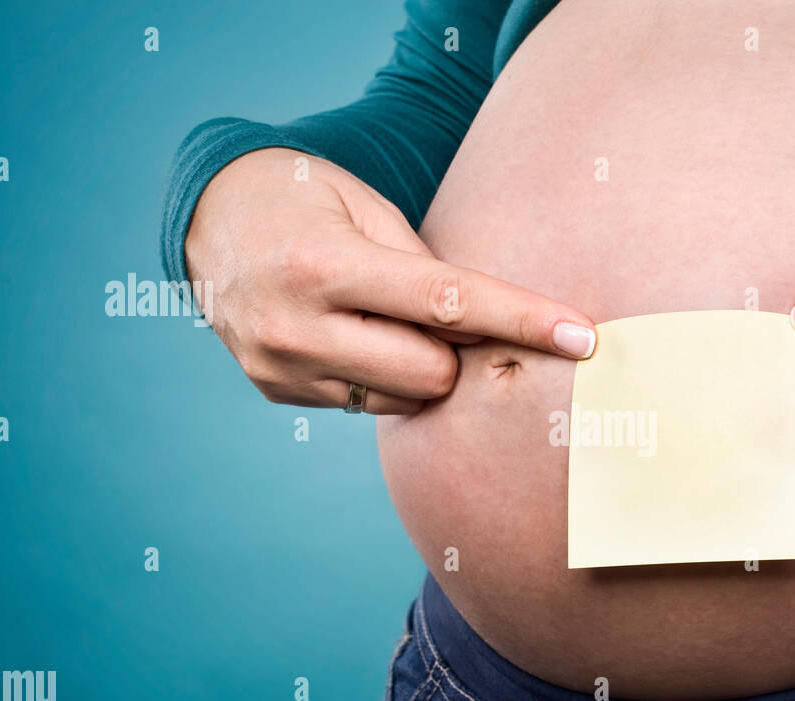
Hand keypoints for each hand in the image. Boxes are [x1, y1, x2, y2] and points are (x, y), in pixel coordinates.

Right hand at [184, 148, 596, 413]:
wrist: (210, 218)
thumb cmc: (307, 200)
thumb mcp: (367, 209)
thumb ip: (428, 269)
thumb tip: (495, 329)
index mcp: (324, 264)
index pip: (449, 303)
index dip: (524, 321)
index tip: (584, 338)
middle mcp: (296, 324)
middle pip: (434, 372)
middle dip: (456, 349)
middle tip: (443, 313)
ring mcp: (280, 366)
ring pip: (404, 398)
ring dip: (420, 366)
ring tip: (386, 318)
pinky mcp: (276, 390)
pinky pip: (365, 404)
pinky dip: (380, 375)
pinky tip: (354, 336)